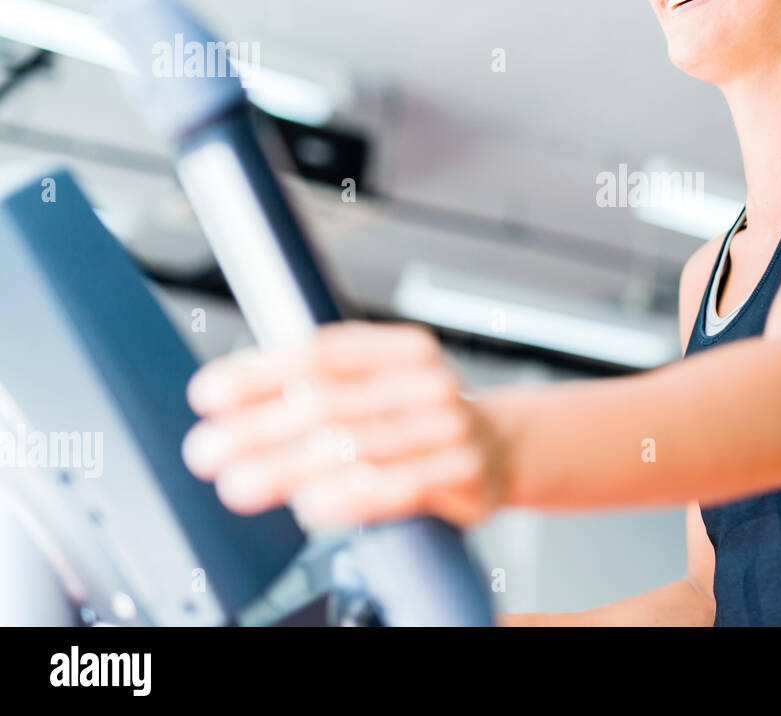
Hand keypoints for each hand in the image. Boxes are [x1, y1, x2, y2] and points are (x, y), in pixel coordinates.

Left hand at [181, 321, 508, 528]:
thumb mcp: (373, 387)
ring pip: (359, 447)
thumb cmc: (419, 420)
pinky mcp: (467, 474)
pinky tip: (312, 504)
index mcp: (403, 349)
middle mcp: (430, 382)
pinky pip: (401, 487)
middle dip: (259, 430)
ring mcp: (453, 427)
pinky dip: (351, 498)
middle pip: (331, 403)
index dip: (261, 373)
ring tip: (241, 484)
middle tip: (208, 452)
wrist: (498, 449)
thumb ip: (310, 385)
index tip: (210, 396)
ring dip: (290, 468)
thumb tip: (225, 393)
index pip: (323, 354)